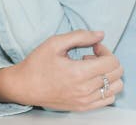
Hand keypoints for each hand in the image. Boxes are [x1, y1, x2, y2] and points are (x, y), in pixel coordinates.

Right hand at [0, 30, 123, 110]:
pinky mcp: (84, 107)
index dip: (105, 50)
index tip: (93, 47)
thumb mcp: (54, 43)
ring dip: (108, 75)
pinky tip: (90, 81)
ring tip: (91, 70)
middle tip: (91, 56)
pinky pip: (108, 99)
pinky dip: (106, 88)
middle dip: (107, 60)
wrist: (24, 86)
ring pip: (116, 87)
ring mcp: (86, 100)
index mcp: (79, 72)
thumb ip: (79, 36)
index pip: (111, 62)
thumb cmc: (37, 64)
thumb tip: (100, 35)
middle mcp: (85, 89)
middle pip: (116, 74)